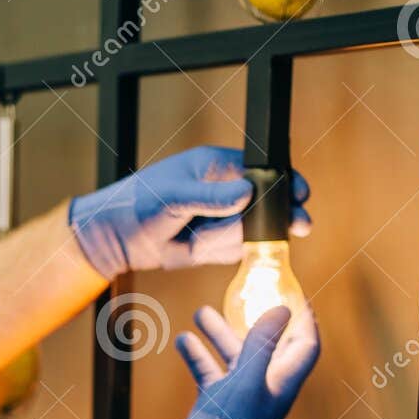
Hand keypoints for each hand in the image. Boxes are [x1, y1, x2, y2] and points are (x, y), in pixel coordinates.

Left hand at [67, 145, 311, 279]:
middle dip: (282, 215)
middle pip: (267, 202)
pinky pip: (234, 251)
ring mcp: (223, 217)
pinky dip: (220, 253)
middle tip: (300, 226)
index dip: (285, 182)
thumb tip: (245, 192)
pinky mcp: (217, 242)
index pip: (262, 170)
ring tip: (193, 238)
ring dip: (229, 239)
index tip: (300, 194)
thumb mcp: (174, 197)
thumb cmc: (140, 205)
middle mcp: (226, 190)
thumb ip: (210, 197)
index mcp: (218, 166)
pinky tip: (194, 247)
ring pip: (250, 231)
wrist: (118, 238)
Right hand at [161, 302, 320, 418]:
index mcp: (283, 381)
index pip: (305, 343)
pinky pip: (211, 371)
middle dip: (255, 316)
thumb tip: (282, 309)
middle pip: (269, 343)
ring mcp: (242, 394)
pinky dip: (199, 354)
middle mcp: (266, 385)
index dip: (303, 317)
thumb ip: (264, 342)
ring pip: (234, 355)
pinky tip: (183, 340)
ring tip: (201, 312)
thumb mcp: (247, 377)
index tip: (292, 292)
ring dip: (220, 332)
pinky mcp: (218, 402)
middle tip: (247, 293)